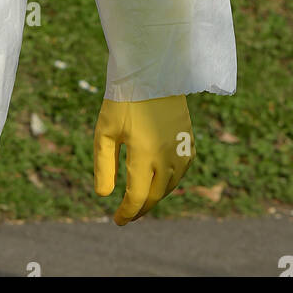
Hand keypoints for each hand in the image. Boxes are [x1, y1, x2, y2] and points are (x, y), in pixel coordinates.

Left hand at [94, 95, 192, 225]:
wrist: (151, 72)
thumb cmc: (123, 100)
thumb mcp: (105, 131)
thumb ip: (103, 165)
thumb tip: (104, 196)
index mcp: (143, 155)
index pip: (136, 197)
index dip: (126, 213)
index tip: (117, 220)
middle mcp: (166, 157)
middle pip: (154, 196)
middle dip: (140, 209)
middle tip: (128, 216)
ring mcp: (180, 149)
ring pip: (171, 186)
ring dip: (156, 196)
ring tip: (141, 199)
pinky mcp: (189, 141)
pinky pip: (183, 170)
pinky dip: (171, 181)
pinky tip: (161, 180)